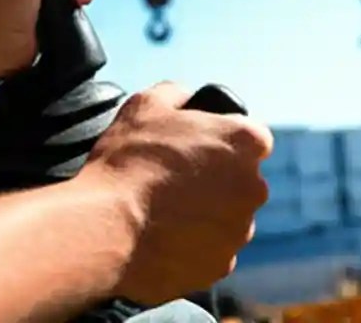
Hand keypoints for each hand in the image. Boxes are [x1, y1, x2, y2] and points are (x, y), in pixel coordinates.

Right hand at [77, 82, 272, 304]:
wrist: (106, 227)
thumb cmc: (127, 161)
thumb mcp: (147, 103)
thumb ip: (178, 93)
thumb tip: (187, 98)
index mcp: (247, 142)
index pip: (250, 138)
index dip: (221, 142)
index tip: (195, 149)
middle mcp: (254, 187)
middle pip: (241, 180)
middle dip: (215, 180)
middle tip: (174, 180)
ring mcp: (240, 230)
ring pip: (228, 218)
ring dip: (206, 214)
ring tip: (163, 212)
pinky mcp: (221, 265)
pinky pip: (212, 251)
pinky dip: (194, 246)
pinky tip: (162, 237)